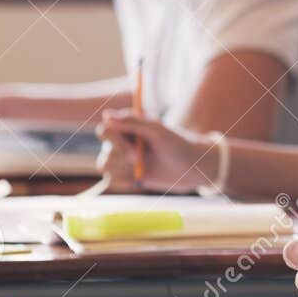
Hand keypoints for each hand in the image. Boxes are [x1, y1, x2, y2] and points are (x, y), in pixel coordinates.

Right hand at [96, 111, 211, 192]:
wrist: (193, 168)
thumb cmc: (178, 144)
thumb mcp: (157, 130)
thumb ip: (132, 122)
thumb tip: (106, 115)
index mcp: (128, 128)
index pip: (104, 130)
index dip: (113, 140)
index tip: (131, 146)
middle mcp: (122, 143)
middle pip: (105, 151)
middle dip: (121, 157)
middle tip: (138, 159)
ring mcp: (124, 161)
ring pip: (105, 166)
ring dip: (122, 169)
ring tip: (140, 168)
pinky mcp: (127, 177)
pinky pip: (112, 181)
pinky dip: (125, 181)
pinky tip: (140, 178)